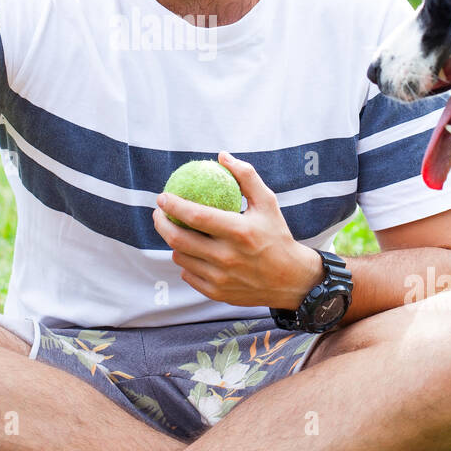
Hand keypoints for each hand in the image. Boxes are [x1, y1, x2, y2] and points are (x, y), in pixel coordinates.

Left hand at [154, 151, 322, 307]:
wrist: (291, 280)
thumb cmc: (277, 236)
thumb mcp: (268, 202)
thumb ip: (246, 176)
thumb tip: (222, 156)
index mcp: (240, 232)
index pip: (196, 216)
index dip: (174, 205)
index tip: (162, 196)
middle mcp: (228, 257)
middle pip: (179, 240)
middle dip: (161, 223)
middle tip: (159, 212)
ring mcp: (221, 278)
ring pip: (181, 257)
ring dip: (173, 242)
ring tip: (175, 229)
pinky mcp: (217, 293)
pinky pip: (188, 275)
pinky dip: (185, 261)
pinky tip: (189, 251)